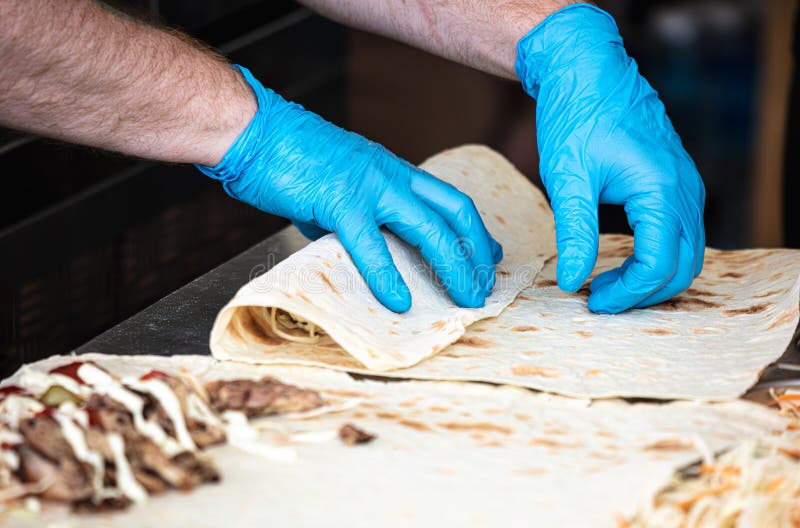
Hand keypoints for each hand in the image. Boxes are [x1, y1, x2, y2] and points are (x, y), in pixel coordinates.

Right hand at [196, 66, 501, 312]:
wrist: (251, 132)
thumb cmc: (285, 159)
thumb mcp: (333, 187)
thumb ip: (352, 217)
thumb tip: (357, 251)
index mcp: (390, 170)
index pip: (447, 199)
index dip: (474, 230)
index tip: (489, 254)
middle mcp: (390, 174)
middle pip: (454, 212)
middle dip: (476, 252)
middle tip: (484, 287)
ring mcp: (369, 185)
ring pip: (429, 228)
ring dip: (453, 266)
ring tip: (464, 299)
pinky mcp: (339, 200)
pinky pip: (371, 244)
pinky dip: (388, 275)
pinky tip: (399, 300)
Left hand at [515, 4, 704, 313]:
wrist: (587, 68)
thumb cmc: (576, 115)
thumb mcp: (568, 177)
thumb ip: (574, 232)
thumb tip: (572, 279)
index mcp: (659, 188)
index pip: (659, 263)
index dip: (628, 293)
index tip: (592, 302)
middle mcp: (683, 188)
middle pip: (683, 265)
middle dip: (644, 292)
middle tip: (599, 298)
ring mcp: (685, 183)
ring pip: (688, 251)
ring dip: (653, 277)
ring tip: (608, 283)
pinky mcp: (676, 180)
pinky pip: (682, 231)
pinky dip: (659, 255)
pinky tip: (622, 258)